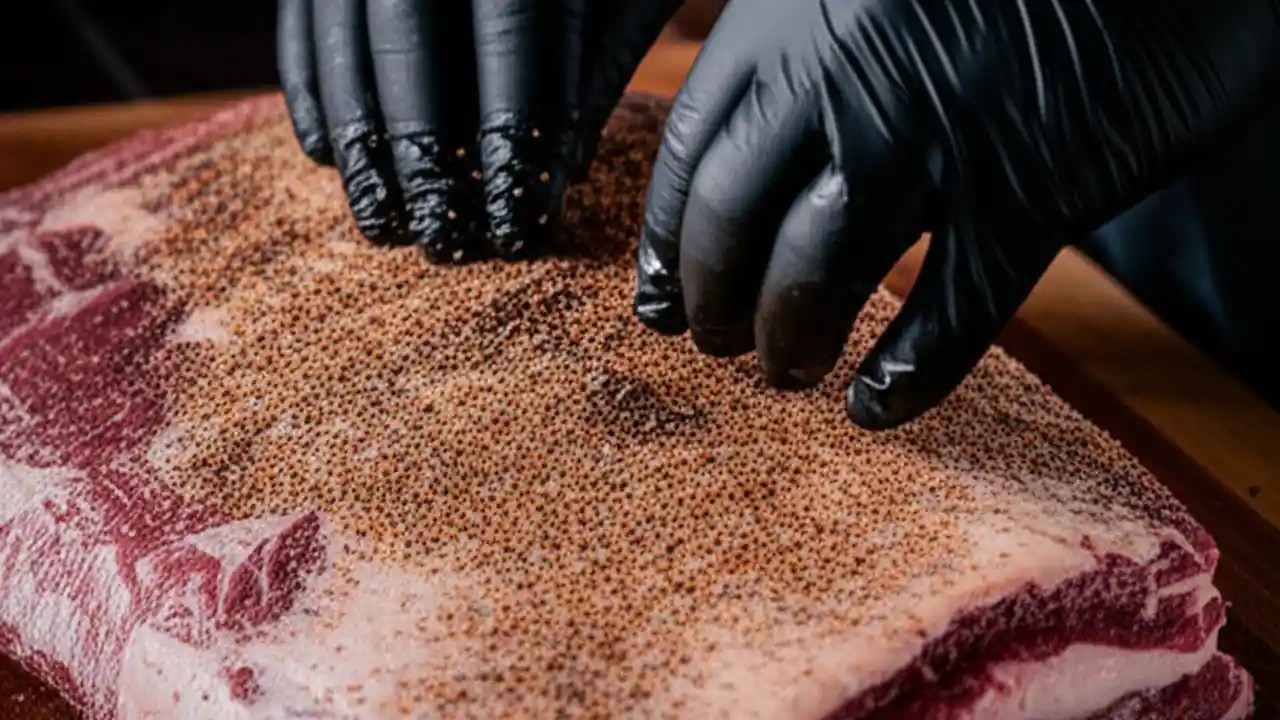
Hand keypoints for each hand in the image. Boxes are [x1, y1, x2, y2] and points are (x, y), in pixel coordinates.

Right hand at [278, 0, 680, 261]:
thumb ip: (595, 63)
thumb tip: (563, 173)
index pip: (512, 45)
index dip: (516, 140)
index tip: (519, 222)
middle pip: (411, 50)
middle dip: (426, 159)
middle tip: (445, 242)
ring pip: (346, 43)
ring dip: (362, 142)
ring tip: (385, 221)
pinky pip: (300, 26)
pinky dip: (311, 89)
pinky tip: (326, 155)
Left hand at [634, 0, 1278, 428]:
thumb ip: (799, 54)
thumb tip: (746, 154)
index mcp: (793, 19)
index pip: (694, 153)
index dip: (668, 242)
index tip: (660, 301)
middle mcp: (847, 79)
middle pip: (737, 223)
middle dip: (717, 302)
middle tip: (720, 347)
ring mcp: (935, 136)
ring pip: (820, 274)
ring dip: (791, 341)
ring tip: (787, 373)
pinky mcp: (1030, 188)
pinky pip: (950, 310)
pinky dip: (907, 372)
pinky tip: (877, 404)